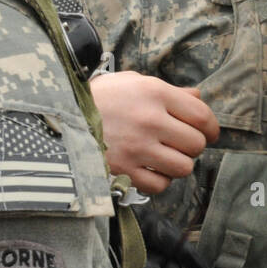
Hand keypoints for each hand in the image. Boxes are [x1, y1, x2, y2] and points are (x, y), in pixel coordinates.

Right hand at [91, 71, 219, 194]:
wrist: (55, 116)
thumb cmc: (97, 97)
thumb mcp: (131, 82)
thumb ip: (168, 90)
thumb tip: (198, 98)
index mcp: (154, 93)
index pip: (202, 116)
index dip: (211, 128)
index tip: (208, 133)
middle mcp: (149, 120)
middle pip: (196, 144)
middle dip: (192, 146)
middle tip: (178, 144)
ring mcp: (137, 148)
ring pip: (183, 167)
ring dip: (176, 164)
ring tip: (162, 157)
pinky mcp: (123, 171)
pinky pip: (160, 185)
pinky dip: (159, 181)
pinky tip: (149, 170)